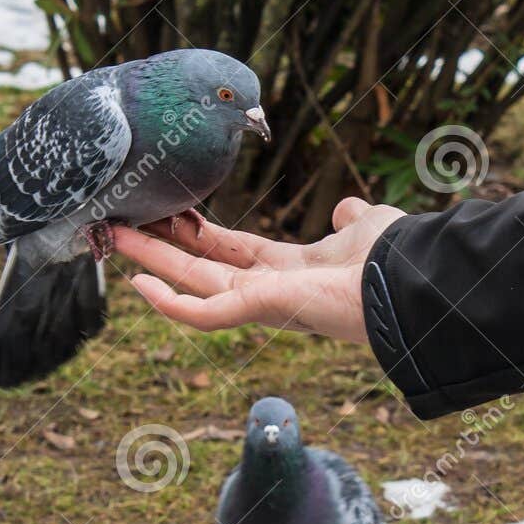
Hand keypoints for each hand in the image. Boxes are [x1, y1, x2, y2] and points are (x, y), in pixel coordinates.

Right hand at [111, 198, 405, 341]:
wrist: (411, 279)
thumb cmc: (395, 256)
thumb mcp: (365, 226)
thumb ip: (350, 219)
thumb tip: (343, 208)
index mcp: (290, 271)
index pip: (232, 253)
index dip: (198, 236)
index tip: (169, 215)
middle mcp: (271, 291)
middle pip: (202, 268)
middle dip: (160, 246)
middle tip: (120, 224)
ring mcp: (262, 303)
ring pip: (193, 286)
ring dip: (151, 262)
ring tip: (113, 238)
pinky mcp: (260, 309)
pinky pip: (205, 315)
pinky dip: (170, 305)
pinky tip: (138, 284)